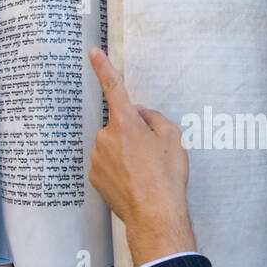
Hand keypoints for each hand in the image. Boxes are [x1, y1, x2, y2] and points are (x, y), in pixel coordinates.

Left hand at [88, 48, 195, 265]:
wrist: (155, 214)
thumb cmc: (166, 176)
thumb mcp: (173, 138)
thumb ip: (153, 118)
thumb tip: (139, 115)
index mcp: (125, 122)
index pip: (113, 87)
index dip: (103, 67)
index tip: (93, 51)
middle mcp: (105, 136)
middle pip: (119, 125)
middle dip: (132, 133)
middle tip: (151, 154)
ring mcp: (97, 157)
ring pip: (112, 146)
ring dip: (125, 153)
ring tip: (144, 172)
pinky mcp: (94, 176)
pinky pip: (107, 164)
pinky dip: (118, 169)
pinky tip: (133, 182)